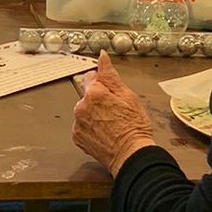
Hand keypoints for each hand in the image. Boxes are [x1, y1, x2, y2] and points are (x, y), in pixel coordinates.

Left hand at [71, 52, 157, 174]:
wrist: (131, 154)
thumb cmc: (133, 127)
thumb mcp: (128, 96)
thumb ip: (110, 74)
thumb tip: (102, 57)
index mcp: (94, 93)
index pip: (90, 77)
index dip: (102, 84)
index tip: (110, 93)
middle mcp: (81, 106)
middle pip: (87, 95)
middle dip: (98, 99)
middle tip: (115, 111)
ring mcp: (78, 123)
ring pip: (84, 111)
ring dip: (93, 114)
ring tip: (111, 124)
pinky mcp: (77, 137)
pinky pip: (82, 126)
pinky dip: (90, 127)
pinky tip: (104, 132)